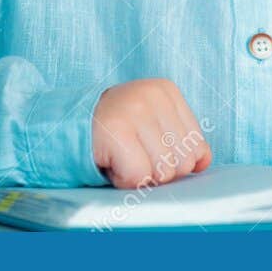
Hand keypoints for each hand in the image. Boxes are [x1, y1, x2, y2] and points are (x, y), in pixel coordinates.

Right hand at [91, 78, 211, 189]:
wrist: (69, 125)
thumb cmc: (115, 130)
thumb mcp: (153, 126)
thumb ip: (182, 142)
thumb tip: (203, 162)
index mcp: (167, 91)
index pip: (196, 145)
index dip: (174, 160)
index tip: (148, 148)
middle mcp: (153, 96)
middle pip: (181, 161)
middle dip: (158, 170)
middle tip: (133, 154)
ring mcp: (135, 111)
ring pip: (162, 171)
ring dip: (140, 176)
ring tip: (122, 156)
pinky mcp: (117, 130)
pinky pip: (139, 176)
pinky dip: (124, 179)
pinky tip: (113, 163)